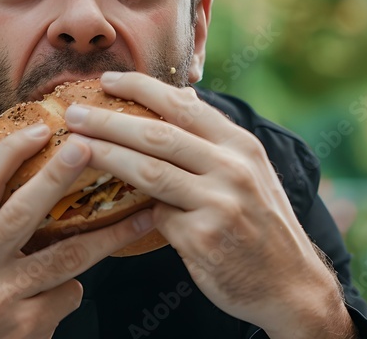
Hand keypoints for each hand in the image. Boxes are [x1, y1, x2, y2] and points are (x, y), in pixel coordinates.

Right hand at [0, 123, 155, 338]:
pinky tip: (79, 283)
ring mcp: (2, 296)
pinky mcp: (27, 325)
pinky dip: (77, 286)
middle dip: (58, 177)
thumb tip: (34, 164)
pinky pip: (69, 294)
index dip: (13, 152)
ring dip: (109, 236)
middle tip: (89, 147)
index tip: (43, 129)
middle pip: (22, 212)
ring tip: (141, 215)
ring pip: (65, 257)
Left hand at [62, 72, 351, 338]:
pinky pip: (156, 218)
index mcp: (241, 145)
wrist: (292, 286)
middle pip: (157, 134)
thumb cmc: (260, 223)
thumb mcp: (250, 171)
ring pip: (148, 171)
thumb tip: (179, 96)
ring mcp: (219, 203)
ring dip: (105, 155)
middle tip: (74, 112)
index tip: (106, 80)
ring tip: (74, 146)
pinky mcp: (204, 238)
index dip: (140, 88)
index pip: (183, 105)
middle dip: (108, 119)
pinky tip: (111, 208)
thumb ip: (214, 139)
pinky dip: (136, 212)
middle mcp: (233, 168)